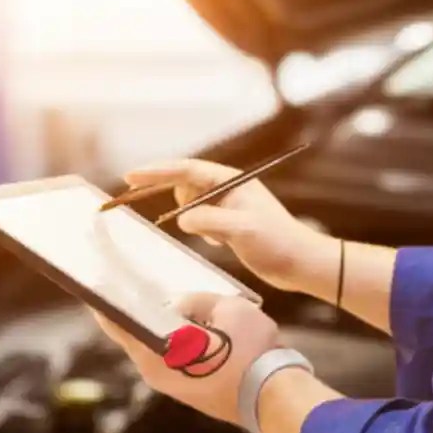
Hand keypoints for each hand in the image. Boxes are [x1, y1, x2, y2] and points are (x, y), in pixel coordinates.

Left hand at [93, 293, 278, 424]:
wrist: (276, 397)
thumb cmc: (251, 353)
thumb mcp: (227, 308)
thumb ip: (197, 299)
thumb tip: (180, 304)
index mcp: (154, 354)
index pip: (115, 323)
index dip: (102, 300)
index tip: (91, 282)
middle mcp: (156, 373)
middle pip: (134, 333)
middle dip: (133, 307)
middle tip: (128, 280)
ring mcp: (172, 384)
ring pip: (156, 344)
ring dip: (158, 323)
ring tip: (161, 294)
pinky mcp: (189, 388)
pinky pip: (172, 356)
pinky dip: (174, 338)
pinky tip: (187, 319)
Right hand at [126, 158, 335, 292]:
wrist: (301, 263)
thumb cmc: (277, 242)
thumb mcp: (242, 229)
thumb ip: (209, 220)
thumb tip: (180, 218)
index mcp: (230, 180)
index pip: (186, 169)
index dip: (157, 171)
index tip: (131, 175)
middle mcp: (227, 188)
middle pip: (184, 180)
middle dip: (163, 187)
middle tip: (133, 187)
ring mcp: (228, 205)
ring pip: (191, 201)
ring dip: (188, 215)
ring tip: (212, 235)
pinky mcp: (229, 223)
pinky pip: (201, 218)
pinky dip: (200, 228)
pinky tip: (218, 243)